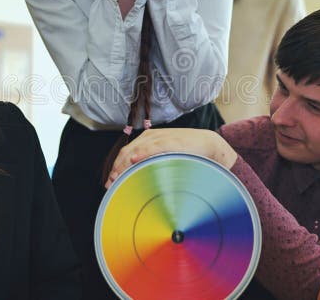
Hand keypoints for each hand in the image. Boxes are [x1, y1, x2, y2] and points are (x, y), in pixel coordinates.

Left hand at [104, 128, 237, 187]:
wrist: (209, 145)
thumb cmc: (187, 154)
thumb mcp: (165, 159)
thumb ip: (151, 165)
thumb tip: (136, 183)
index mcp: (147, 140)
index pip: (125, 153)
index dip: (116, 167)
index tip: (110, 183)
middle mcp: (151, 137)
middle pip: (127, 152)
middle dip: (117, 169)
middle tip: (111, 184)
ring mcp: (161, 137)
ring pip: (136, 150)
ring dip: (125, 164)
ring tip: (118, 177)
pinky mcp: (172, 141)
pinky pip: (154, 146)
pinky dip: (143, 152)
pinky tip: (135, 159)